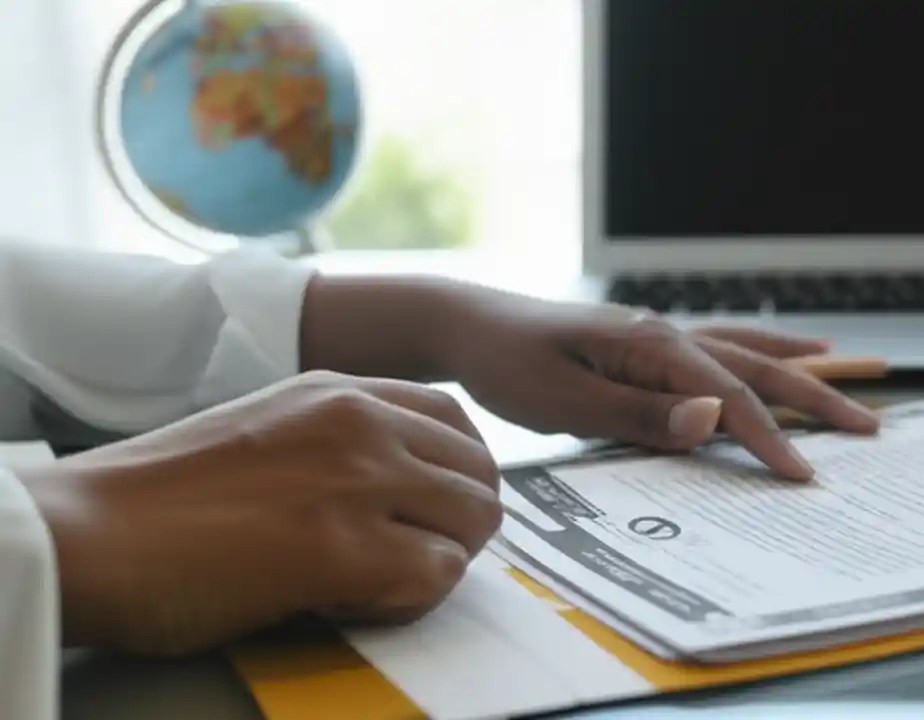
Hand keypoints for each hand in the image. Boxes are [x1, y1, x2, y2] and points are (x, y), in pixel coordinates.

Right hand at [14, 371, 500, 654]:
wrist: (86, 531)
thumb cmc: (160, 496)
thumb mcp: (270, 430)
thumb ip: (339, 440)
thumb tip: (403, 482)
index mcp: (339, 391)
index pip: (455, 421)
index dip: (459, 474)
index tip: (435, 510)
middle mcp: (360, 423)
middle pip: (480, 474)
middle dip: (456, 525)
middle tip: (406, 558)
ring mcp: (357, 480)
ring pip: (473, 522)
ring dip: (437, 561)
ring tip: (373, 580)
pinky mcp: (344, 547)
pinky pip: (437, 575)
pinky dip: (411, 601)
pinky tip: (353, 601)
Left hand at [442, 296, 879, 480]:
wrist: (472, 325)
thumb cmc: (511, 363)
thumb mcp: (565, 398)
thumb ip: (638, 412)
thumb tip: (711, 420)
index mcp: (651, 344)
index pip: (728, 395)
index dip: (768, 436)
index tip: (804, 474)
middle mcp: (666, 333)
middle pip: (755, 366)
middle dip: (815, 397)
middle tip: (869, 428)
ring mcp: (661, 335)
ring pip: (746, 350)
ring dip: (798, 367)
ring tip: (850, 372)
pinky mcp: (650, 344)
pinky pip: (722, 346)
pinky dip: (762, 349)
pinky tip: (785, 348)